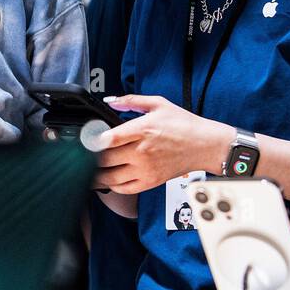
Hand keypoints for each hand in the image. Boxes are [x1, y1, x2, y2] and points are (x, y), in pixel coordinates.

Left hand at [94, 94, 231, 194]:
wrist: (205, 145)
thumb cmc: (184, 125)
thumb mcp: (158, 104)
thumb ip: (131, 100)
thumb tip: (110, 100)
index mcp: (142, 130)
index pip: (108, 139)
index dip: (91, 141)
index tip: (84, 140)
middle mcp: (142, 151)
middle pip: (105, 159)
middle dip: (90, 158)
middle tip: (84, 155)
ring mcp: (146, 169)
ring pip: (110, 178)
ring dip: (96, 175)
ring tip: (89, 169)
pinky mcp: (150, 182)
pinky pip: (124, 188)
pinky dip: (111, 186)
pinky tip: (107, 179)